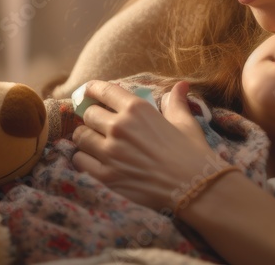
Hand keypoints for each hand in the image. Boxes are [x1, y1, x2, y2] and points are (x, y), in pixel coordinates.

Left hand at [71, 80, 224, 211]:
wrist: (195, 189)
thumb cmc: (192, 154)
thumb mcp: (185, 123)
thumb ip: (175, 102)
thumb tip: (180, 85)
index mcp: (137, 109)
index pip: (102, 90)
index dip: (91, 90)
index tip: (88, 93)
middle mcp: (119, 127)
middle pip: (88, 114)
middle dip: (92, 118)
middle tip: (98, 125)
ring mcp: (110, 152)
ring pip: (80, 136)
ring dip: (86, 139)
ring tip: (95, 144)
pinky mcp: (105, 176)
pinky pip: (79, 161)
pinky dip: (84, 160)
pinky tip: (94, 162)